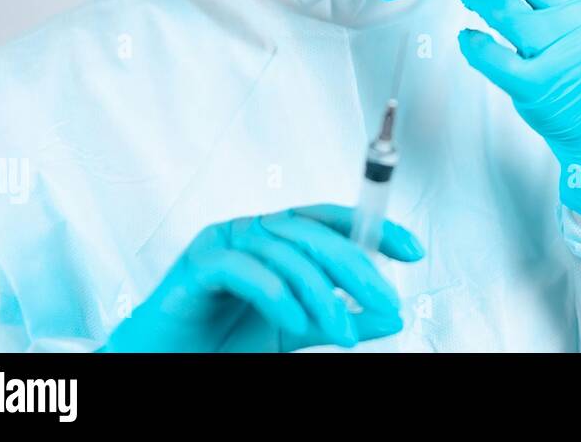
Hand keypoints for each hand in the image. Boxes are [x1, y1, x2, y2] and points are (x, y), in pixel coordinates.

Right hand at [101, 204, 422, 351]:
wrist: (166, 360)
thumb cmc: (224, 340)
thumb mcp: (297, 330)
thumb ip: (340, 318)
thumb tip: (391, 314)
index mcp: (276, 236)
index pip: (333, 220)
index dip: (375, 229)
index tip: (414, 251)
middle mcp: (251, 230)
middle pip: (314, 233)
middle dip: (356, 268)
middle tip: (386, 301)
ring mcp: (222, 242)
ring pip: (285, 252)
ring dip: (320, 294)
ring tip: (341, 332)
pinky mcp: (197, 266)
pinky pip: (245, 270)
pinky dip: (277, 295)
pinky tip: (298, 321)